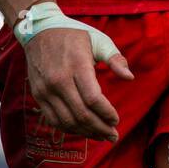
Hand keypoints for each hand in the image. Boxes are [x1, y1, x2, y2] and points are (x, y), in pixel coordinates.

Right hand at [24, 25, 132, 142]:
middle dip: (100, 128)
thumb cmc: (74, 35)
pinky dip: (69, 129)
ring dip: (86, 132)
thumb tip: (129, 77)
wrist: (39, 31)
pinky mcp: (38, 95)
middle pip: (81, 114)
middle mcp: (59, 80)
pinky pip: (54, 119)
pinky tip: (83, 131)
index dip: (106, 113)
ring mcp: (46, 90)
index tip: (116, 120)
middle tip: (113, 135)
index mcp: (77, 65)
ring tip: (101, 136)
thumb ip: (115, 58)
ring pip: (67, 121)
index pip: (93, 99)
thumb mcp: (99, 40)